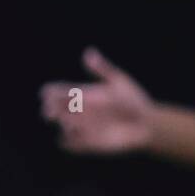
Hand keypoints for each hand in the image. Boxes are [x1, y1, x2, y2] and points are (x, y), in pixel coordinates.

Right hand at [39, 47, 154, 153]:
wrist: (147, 124)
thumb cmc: (134, 100)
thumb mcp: (119, 81)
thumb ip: (102, 69)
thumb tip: (88, 52)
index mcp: (83, 94)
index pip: (58, 92)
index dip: (49, 92)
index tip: (46, 93)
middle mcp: (79, 110)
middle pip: (55, 109)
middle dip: (49, 110)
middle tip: (50, 112)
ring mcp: (83, 126)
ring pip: (62, 125)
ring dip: (62, 125)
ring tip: (69, 125)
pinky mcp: (88, 142)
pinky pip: (69, 144)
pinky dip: (65, 142)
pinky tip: (70, 139)